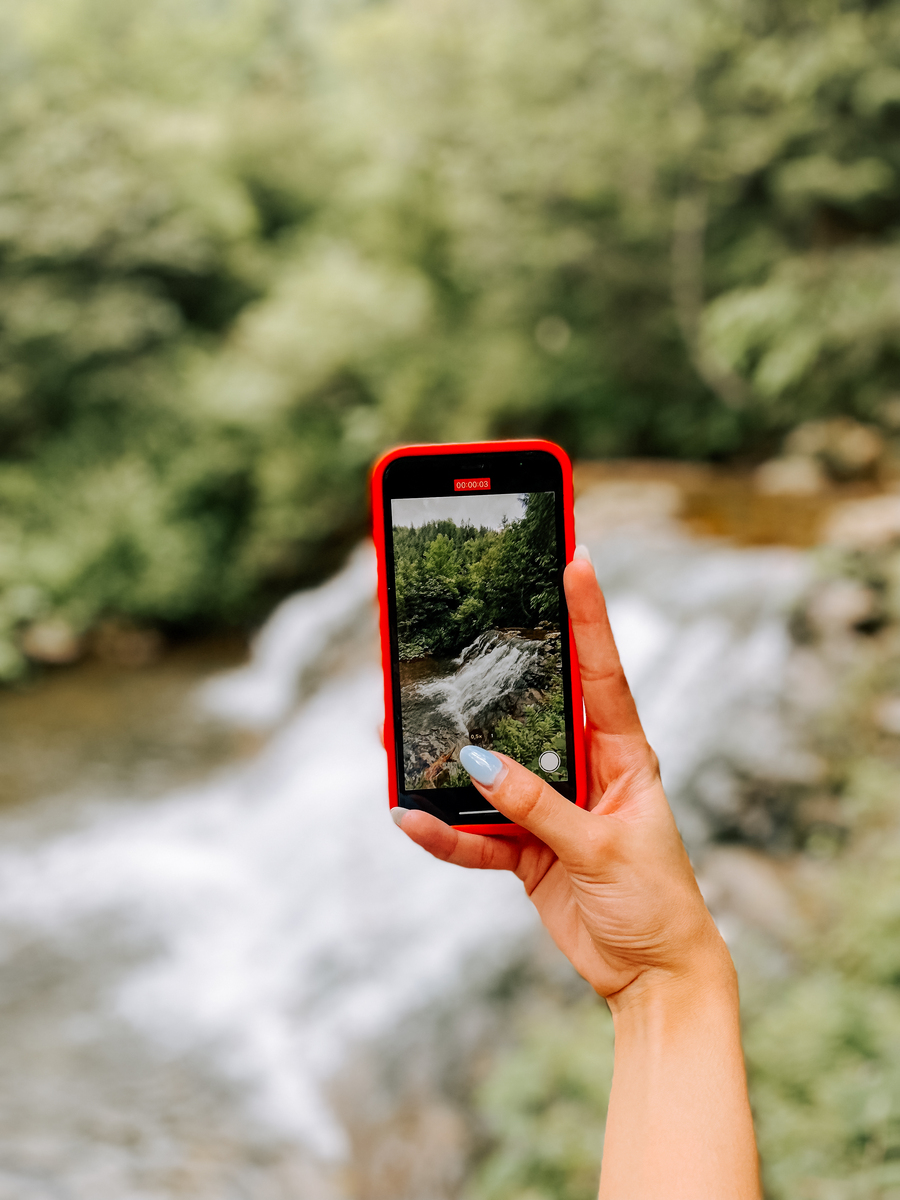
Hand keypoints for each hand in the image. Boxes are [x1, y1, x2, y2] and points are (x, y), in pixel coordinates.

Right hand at [392, 554, 730, 1007]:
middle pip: (526, 712)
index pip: (601, 672)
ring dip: (443, 758)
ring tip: (392, 730)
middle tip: (442, 633)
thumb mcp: (601, 848)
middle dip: (484, 678)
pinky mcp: (525, 848)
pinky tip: (411, 819)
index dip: (589, 615)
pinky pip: (476, 832)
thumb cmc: (656, 902)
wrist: (652, 977)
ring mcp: (549, 808)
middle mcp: (583, 770)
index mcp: (623, 755)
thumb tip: (476, 764)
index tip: (576, 557)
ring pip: (487, 771)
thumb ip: (537, 806)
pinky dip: (445, 832)